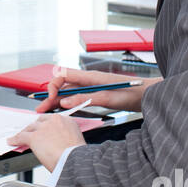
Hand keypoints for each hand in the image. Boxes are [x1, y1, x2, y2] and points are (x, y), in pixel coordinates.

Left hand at [7, 114, 85, 170]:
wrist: (74, 162)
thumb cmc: (77, 157)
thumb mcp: (74, 142)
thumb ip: (65, 138)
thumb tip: (57, 143)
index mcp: (67, 121)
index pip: (52, 120)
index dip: (45, 126)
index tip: (43, 130)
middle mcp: (54, 121)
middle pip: (39, 122)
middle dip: (35, 128)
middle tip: (32, 133)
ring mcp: (43, 128)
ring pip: (30, 128)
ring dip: (25, 133)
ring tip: (21, 137)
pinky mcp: (34, 137)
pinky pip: (21, 136)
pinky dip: (15, 139)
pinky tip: (12, 141)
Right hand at [36, 67, 160, 112]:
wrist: (149, 95)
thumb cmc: (132, 93)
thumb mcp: (108, 98)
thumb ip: (86, 98)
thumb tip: (65, 101)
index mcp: (90, 76)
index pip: (63, 75)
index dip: (53, 86)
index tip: (50, 99)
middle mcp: (88, 80)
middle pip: (63, 85)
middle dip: (50, 96)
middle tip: (39, 109)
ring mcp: (91, 88)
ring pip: (68, 92)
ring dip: (56, 101)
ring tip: (45, 111)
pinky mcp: (95, 95)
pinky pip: (76, 97)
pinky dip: (66, 103)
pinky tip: (61, 111)